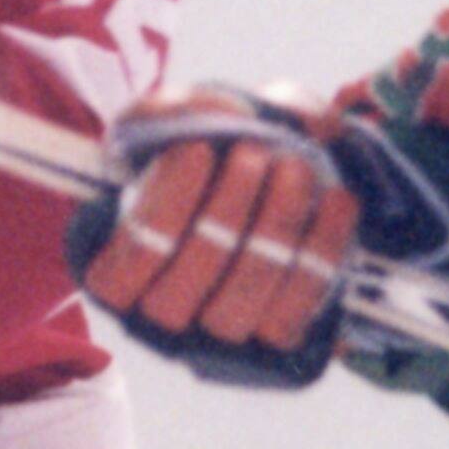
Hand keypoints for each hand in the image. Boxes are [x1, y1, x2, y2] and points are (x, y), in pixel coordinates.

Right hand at [71, 86, 359, 385]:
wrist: (261, 189)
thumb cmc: (200, 155)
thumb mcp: (176, 122)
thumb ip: (186, 108)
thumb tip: (226, 112)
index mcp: (113, 272)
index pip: (129, 259)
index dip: (165, 205)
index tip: (195, 148)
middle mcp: (158, 316)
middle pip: (184, 284)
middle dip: (224, 212)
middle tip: (253, 153)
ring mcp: (216, 336)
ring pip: (240, 301)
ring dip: (273, 227)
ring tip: (294, 167)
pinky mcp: (273, 340)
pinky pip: (295, 310)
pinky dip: (320, 249)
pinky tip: (335, 198)